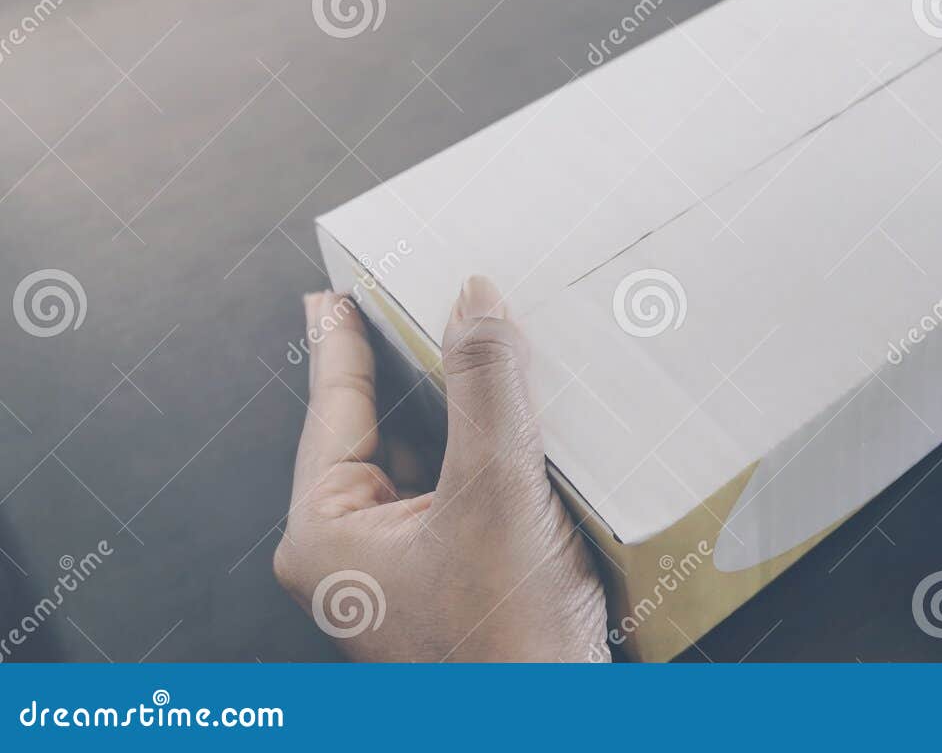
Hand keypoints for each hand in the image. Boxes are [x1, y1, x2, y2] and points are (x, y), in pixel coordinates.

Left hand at [273, 277, 609, 660]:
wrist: (556, 726)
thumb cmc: (506, 642)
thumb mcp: (496, 490)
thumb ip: (486, 386)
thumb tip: (474, 298)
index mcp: (326, 534)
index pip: (334, 408)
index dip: (341, 339)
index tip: (334, 290)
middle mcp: (352, 554)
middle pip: (379, 430)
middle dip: (409, 369)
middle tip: (418, 300)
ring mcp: (403, 570)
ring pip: (426, 460)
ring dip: (459, 409)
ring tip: (479, 349)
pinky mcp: (453, 579)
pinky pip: (462, 491)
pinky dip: (489, 450)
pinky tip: (520, 418)